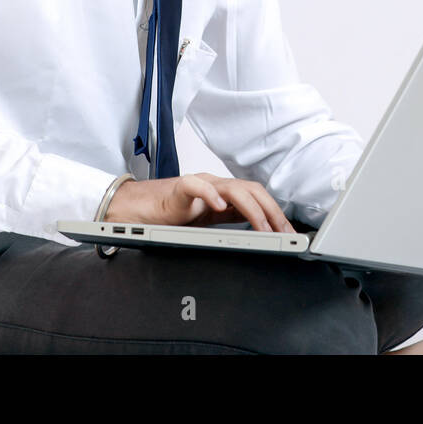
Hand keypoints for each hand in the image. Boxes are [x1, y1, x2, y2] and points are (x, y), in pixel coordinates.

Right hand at [104, 172, 294, 232]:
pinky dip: (211, 195)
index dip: (275, 212)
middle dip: (271, 211)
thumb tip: (256, 238)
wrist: (134, 209)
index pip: (257, 197)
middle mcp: (214, 186)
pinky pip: (197, 186)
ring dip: (252, 208)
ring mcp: (199, 185)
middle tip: (283, 232)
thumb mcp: (205, 224)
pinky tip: (221, 207)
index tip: (288, 232)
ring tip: (262, 226)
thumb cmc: (167, 216)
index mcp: (222, 195)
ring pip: (233, 188)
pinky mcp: (179, 188)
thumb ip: (227, 224)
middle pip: (252, 189)